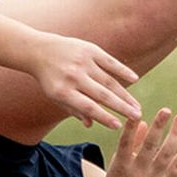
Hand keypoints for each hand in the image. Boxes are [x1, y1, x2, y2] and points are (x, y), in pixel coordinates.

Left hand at [27, 30, 142, 128]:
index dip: (104, 117)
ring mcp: (83, 62)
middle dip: (121, 107)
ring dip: (125, 94)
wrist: (39, 50)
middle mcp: (74, 77)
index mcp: (63, 91)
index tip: (119, 126)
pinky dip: (123, 70)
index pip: (88, 107)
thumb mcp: (56, 97)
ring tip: (137, 106)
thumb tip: (90, 124)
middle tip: (137, 116)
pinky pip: (110, 62)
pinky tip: (135, 79)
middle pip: (102, 95)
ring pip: (109, 81)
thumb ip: (73, 110)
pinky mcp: (90, 50)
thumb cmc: (50, 79)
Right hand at [102, 108, 176, 176]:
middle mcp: (138, 173)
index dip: (131, 128)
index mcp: (121, 168)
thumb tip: (142, 122)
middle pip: (149, 146)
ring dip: (175, 134)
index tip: (137, 112)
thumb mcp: (116, 168)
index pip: (126, 144)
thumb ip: (130, 146)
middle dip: (158, 127)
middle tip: (166, 109)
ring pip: (166, 153)